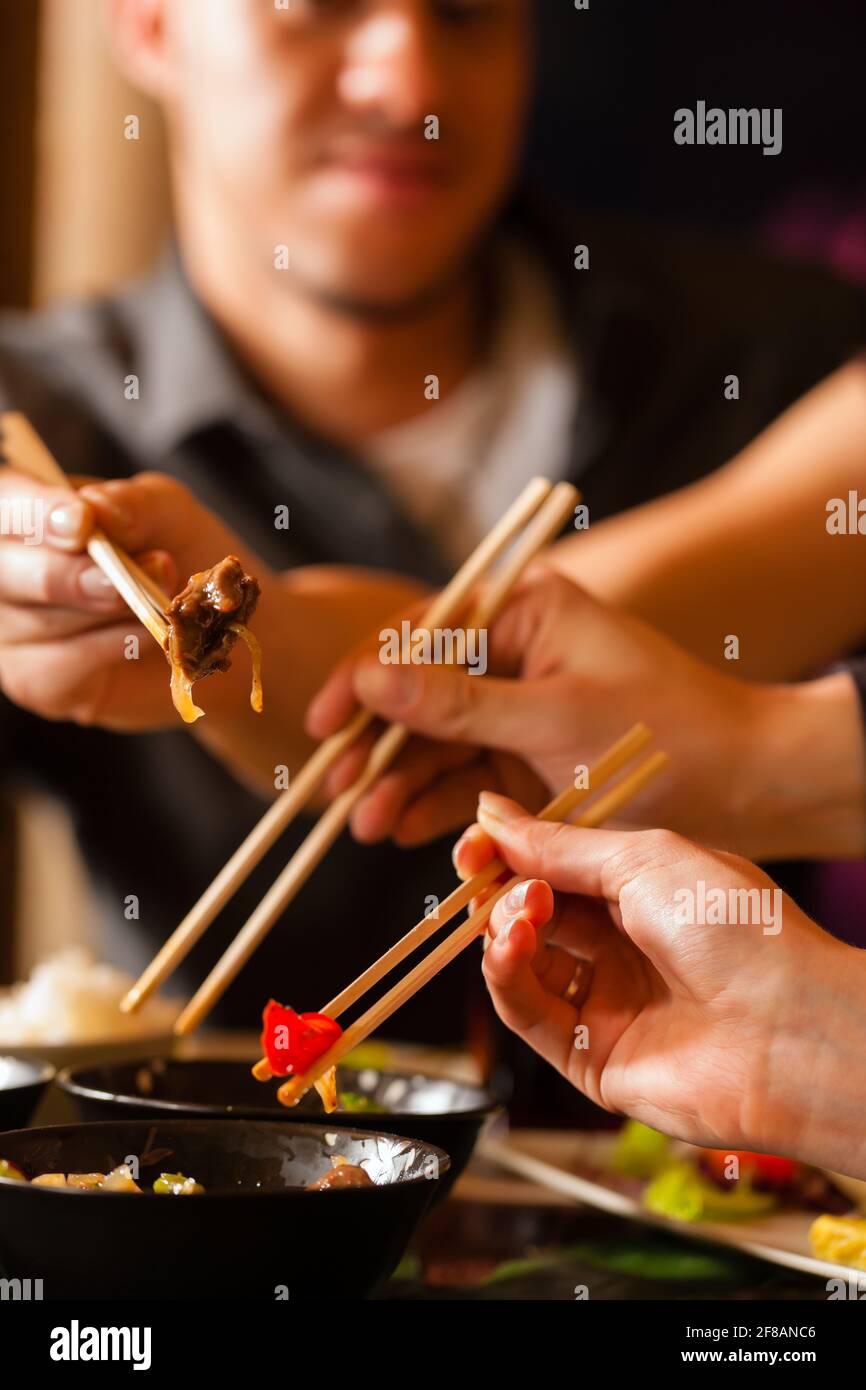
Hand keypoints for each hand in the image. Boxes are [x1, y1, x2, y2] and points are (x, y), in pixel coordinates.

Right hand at [0, 467, 275, 729]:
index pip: (6, 501)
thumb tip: (96, 508)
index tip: (82, 522)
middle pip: (5, 569)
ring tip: (162, 600)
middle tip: (131, 571)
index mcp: (26, 511)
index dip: (33, 512)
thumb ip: (132, 503)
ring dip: (112, 610)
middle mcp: (7, 569)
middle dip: (68, 572)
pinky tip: (147, 638)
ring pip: (40, 619)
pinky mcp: (35, 680)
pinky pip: (64, 664)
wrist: (213, 629)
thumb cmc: (180, 558)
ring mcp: (13, 629)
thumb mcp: (168, 513)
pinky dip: (117, 647)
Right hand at [307, 571, 865, 858]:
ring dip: (400, 784)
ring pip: (437, 746)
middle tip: (339, 790)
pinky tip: (405, 831)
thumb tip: (368, 679)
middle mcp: (512, 654)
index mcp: (522, 611)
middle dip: (378, 746)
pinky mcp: (525, 760)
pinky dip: (436, 807)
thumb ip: (457, 704)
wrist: (743, 787)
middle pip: (419, 697)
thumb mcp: (552, 715)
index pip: (421, 637)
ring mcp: (516, 711)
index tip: (324, 725)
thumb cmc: (662, 730)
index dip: (364, 680)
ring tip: (367, 826)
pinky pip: (465, 780)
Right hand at [464, 793, 865, 1176]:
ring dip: (503, 930)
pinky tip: (510, 949)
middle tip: (487, 873)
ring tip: (521, 915)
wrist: (787, 1028)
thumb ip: (560, 845)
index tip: (473, 844)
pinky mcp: (591, 1059)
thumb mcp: (643, 859)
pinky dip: (505, 978)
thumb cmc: (737, 928)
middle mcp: (623, 947)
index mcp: (643, 892)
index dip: (510, 855)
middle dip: (503, 889)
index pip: (554, 869)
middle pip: (532, 914)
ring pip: (522, 963)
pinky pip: (528, 1015)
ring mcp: (607, 1004)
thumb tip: (493, 815)